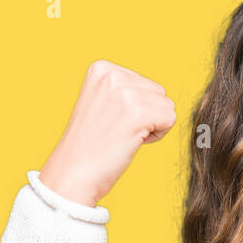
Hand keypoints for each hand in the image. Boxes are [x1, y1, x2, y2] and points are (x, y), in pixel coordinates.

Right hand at [38, 59, 176, 207]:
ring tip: (122, 136)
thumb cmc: (89, 145)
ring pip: (166, 106)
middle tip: (116, 131)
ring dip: (151, 126)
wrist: (72, 174)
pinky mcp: (138, 113)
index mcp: (101, 69)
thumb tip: (158, 93)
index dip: (134, 107)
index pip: (144, 82)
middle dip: (145, 115)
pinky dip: (157, 136)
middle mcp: (112, 75)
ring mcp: (125, 93)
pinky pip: (170, 119)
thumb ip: (124, 90)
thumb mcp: (101, 103)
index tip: (110, 120)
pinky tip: (131, 142)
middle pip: (158, 92)